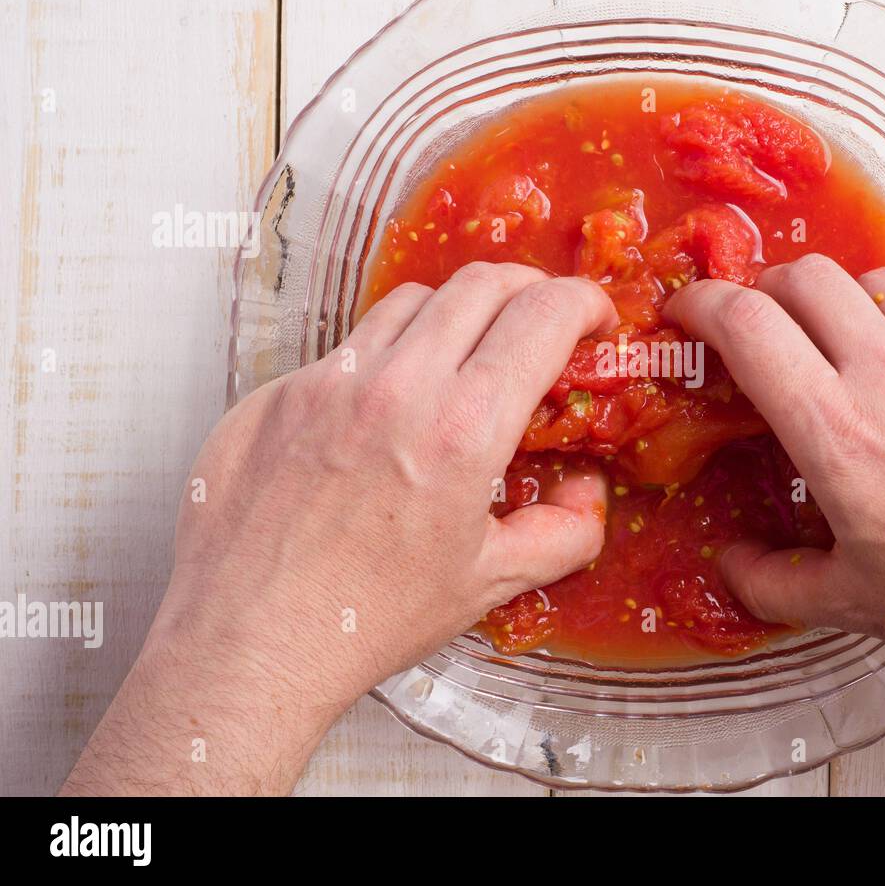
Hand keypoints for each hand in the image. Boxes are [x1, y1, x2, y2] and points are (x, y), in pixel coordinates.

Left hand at [64, 264, 615, 793]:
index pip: (542, 315)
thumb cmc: (365, 621)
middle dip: (527, 291)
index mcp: (463, 430)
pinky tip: (381, 412)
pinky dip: (382, 360)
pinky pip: (343, 349)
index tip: (592, 319)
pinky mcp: (274, 394)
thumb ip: (560, 533)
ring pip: (410, 302)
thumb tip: (584, 496)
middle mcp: (396, 387)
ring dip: (453, 316)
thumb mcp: (488, 583)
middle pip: (480, 283)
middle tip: (537, 325)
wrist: (248, 645)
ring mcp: (326, 383)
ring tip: (460, 362)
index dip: (583, 304)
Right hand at [666, 255, 884, 668]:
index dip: (701, 304)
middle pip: (804, 276)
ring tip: (850, 352)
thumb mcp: (860, 606)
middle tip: (762, 327)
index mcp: (840, 433)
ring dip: (842, 305)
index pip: (746, 324)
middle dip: (764, 289)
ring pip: (876, 283)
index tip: (687, 312)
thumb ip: (773, 583)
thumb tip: (732, 563)